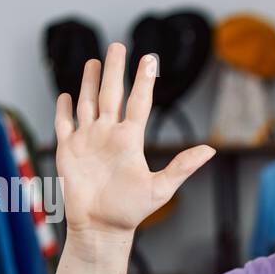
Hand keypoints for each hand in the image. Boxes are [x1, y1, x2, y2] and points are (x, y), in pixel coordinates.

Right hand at [54, 41, 214, 238]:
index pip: (138, 102)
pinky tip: (66, 95)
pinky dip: (64, 110)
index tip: (150, 58)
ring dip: (90, 83)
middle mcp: (108, 135)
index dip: (144, 80)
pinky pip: (65, 125)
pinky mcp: (68, 151)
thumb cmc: (130, 212)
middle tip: (118, 46)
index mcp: (130, 140)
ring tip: (94, 61)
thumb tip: (210, 151)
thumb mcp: (160, 188)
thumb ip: (182, 166)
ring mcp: (88, 141)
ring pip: (88, 103)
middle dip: (114, 70)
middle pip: (111, 94)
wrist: (100, 228)